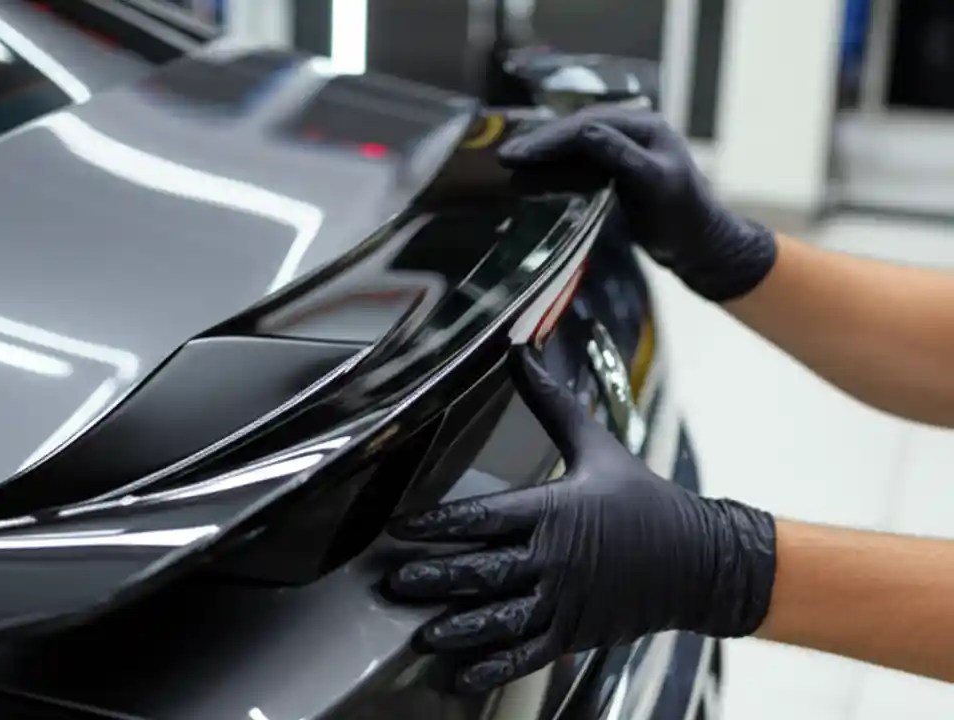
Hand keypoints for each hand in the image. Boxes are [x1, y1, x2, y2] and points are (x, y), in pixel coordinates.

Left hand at [387, 347, 776, 692]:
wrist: (702, 560)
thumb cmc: (646, 501)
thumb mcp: (597, 445)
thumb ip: (550, 402)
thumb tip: (520, 353)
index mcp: (555, 509)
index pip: (485, 516)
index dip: (438, 524)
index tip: (401, 529)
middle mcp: (556, 558)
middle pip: (484, 570)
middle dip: (435, 578)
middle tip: (394, 583)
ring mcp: (566, 600)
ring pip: (502, 617)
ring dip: (458, 627)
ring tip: (421, 633)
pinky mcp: (576, 632)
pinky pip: (528, 652)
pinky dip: (494, 664)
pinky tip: (462, 673)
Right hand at [499, 106, 775, 301]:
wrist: (701, 246)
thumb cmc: (683, 218)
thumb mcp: (656, 184)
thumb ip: (621, 155)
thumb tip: (584, 133)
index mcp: (644, 126)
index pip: (587, 126)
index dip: (550, 139)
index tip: (517, 155)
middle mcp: (633, 130)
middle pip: (577, 129)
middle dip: (541, 142)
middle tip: (504, 156)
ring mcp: (624, 149)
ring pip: (575, 143)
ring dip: (544, 152)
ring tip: (510, 161)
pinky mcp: (616, 170)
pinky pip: (580, 159)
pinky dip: (555, 164)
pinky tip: (533, 171)